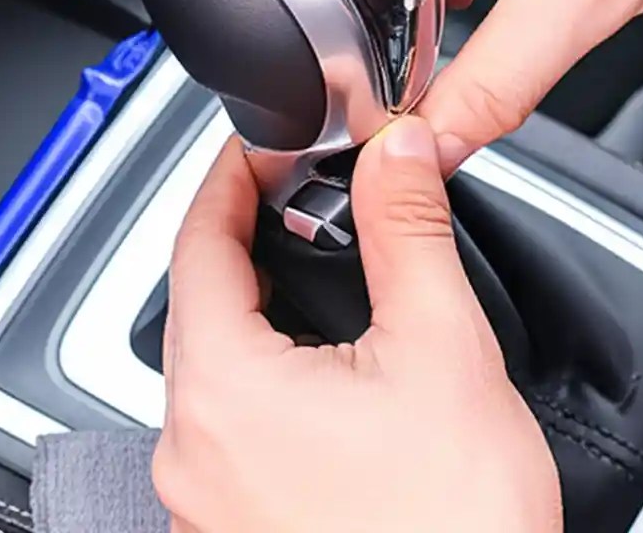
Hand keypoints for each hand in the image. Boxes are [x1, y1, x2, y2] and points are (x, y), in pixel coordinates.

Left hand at [155, 116, 561, 532]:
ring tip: (314, 283)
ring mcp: (203, 505)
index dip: (228, 180)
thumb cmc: (452, 531)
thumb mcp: (442, 351)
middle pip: (195, 308)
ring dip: (253, 318)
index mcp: (223, 392)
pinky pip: (226, 434)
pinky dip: (261, 388)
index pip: (194, 244)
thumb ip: (407, 232)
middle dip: (241, 244)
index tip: (257, 148)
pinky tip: (319, 385)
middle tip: (295, 201)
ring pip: (210, 374)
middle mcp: (190, 453)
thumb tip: (393, 156)